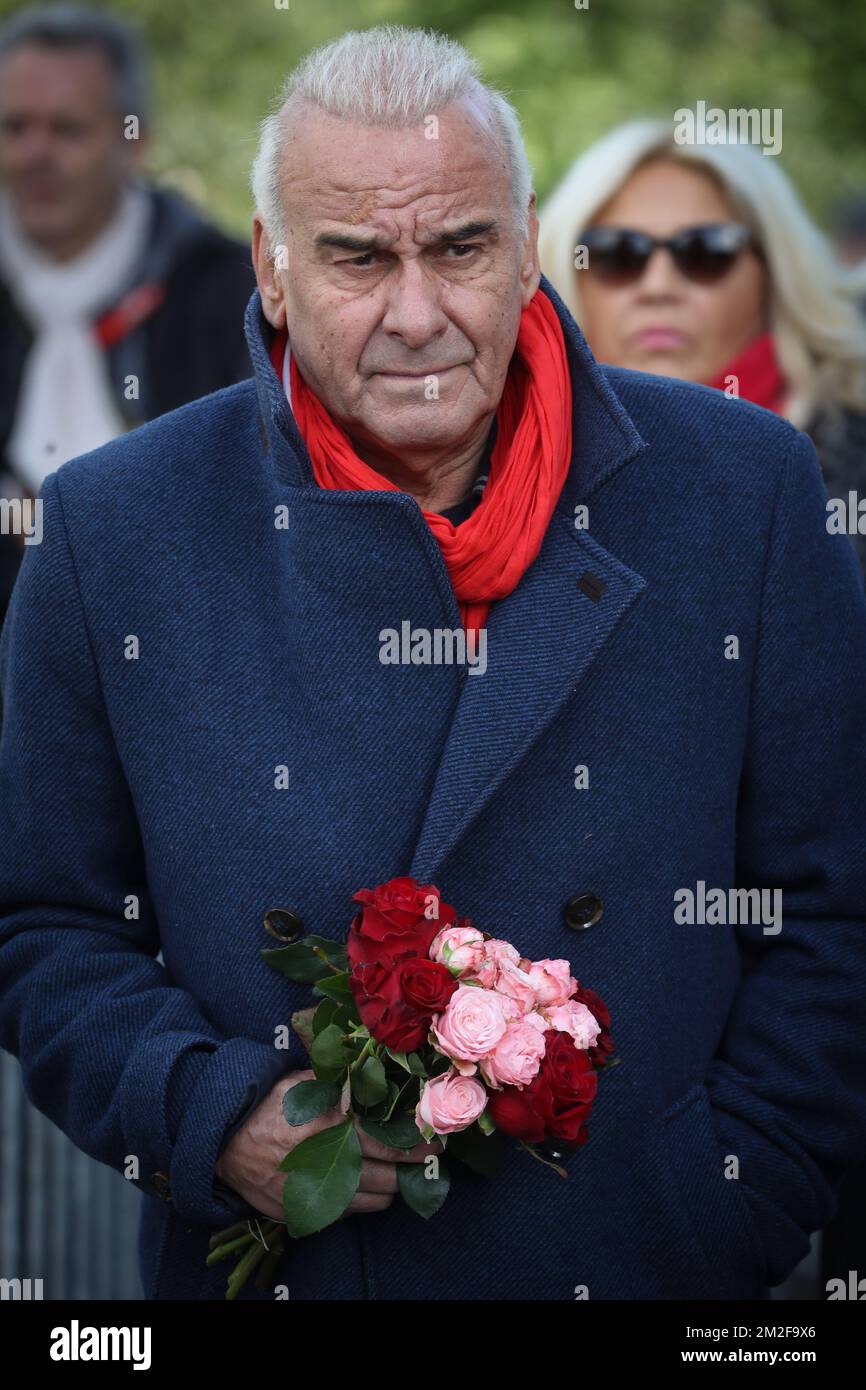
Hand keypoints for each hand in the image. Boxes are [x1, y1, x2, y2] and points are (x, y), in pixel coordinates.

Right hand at [214, 1068, 443, 1221]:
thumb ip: (338, 1083)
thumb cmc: (265, 1105)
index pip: (386, 1143)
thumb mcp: (301, 1083)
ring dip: (389, 1189)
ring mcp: (313, 1191)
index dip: (415, 1146)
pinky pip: (345, 1212)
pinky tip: (366, 1188)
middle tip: (427, 1163)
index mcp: (328, 1128)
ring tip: (399, 1177)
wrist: (222, 1140)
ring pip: (370, 1200)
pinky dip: (361, 1202)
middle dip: (411, 1172)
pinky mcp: (303, 1210)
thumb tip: (374, 1075)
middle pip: (385, 1178)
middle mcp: (325, 1164)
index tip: (435, 1143)